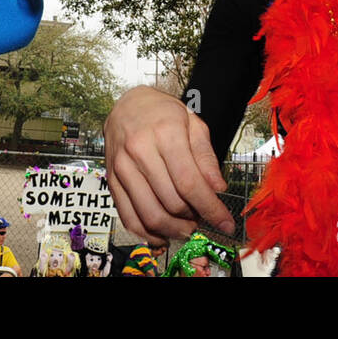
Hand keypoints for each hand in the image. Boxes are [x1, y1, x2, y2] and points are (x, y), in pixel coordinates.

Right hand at [104, 86, 234, 244]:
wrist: (127, 104)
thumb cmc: (162, 113)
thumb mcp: (193, 124)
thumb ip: (206, 157)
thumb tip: (218, 188)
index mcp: (165, 133)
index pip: (190, 182)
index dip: (211, 208)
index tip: (225, 223)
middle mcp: (140, 151)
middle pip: (171, 202)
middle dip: (193, 218)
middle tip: (203, 217)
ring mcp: (122, 167)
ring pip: (149, 215)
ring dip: (173, 230)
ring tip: (187, 226)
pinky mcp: (111, 180)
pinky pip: (128, 216)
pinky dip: (147, 234)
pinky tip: (163, 234)